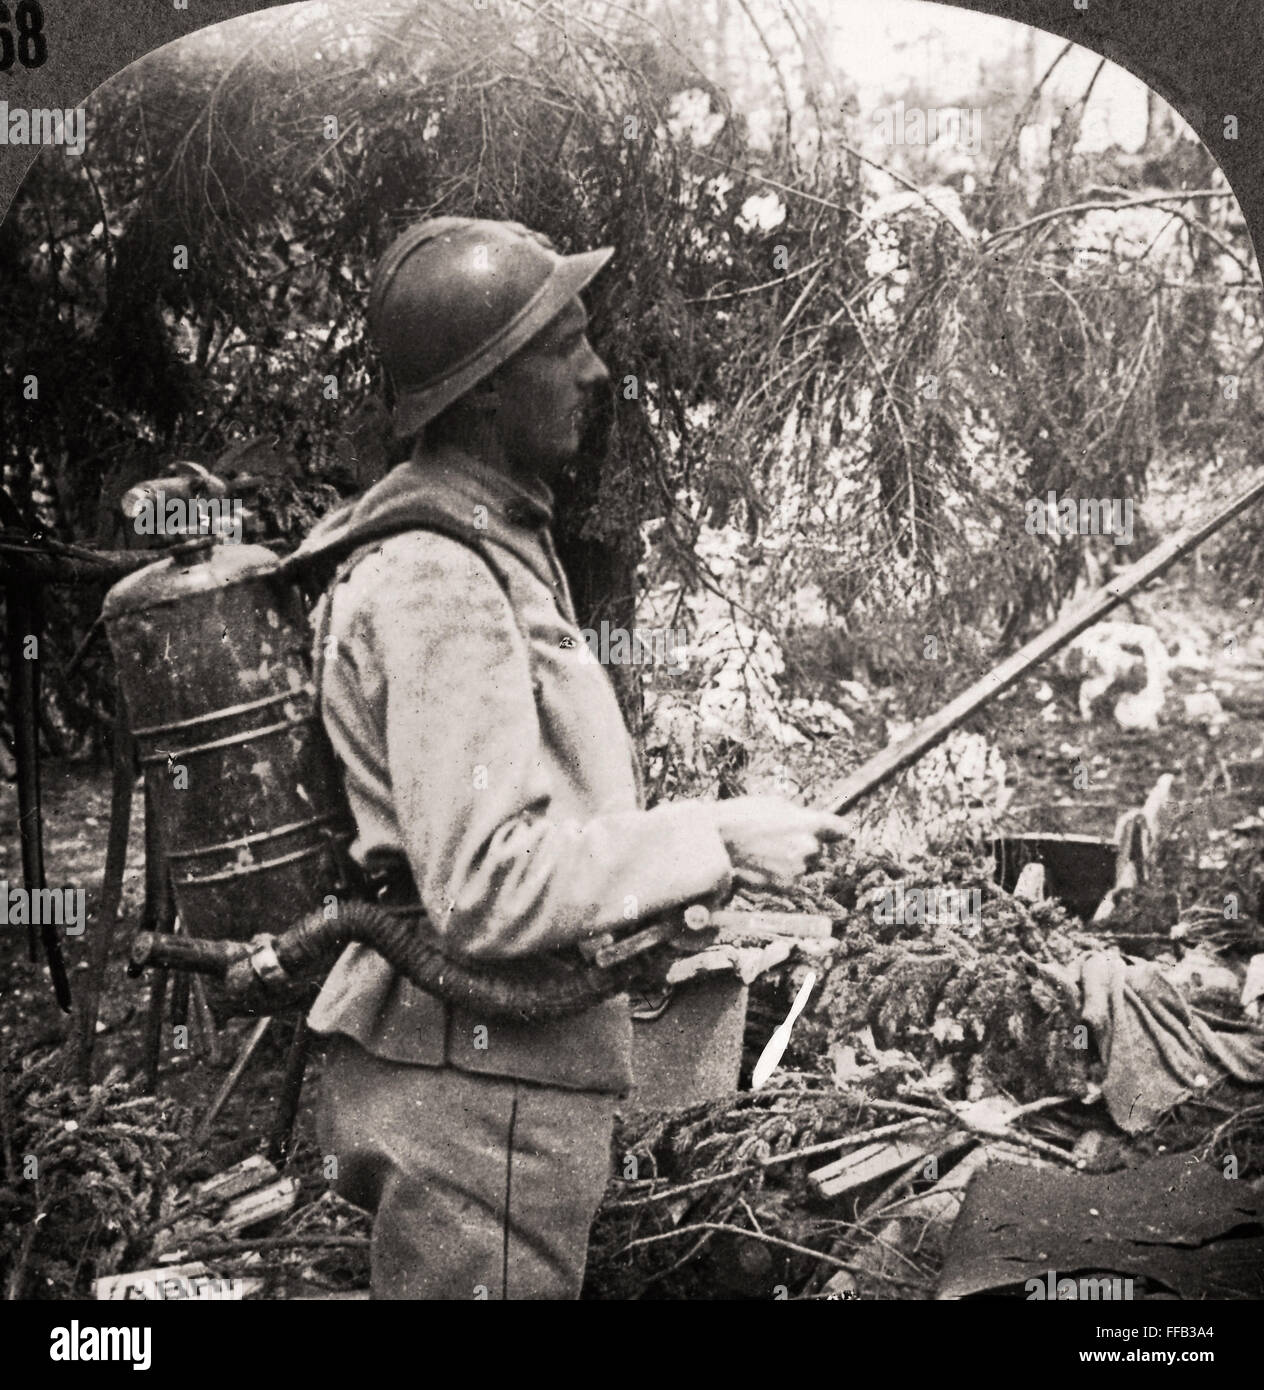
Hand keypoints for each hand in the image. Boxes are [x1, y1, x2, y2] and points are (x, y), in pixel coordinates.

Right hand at [710, 796, 848, 889]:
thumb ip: (799, 816)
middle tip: (779, 839)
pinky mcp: (785, 885)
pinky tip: (762, 862)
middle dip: (804, 844)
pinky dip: (780, 872)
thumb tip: (808, 823)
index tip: (840, 832)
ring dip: (792, 859)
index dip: (839, 830)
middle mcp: (808, 848)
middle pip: (817, 848)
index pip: (839, 829)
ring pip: (804, 865)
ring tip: (765, 851)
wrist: (718, 840)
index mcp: (809, 824)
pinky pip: (790, 877)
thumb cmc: (743, 816)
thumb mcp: (775, 804)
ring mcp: (798, 869)